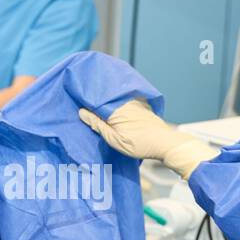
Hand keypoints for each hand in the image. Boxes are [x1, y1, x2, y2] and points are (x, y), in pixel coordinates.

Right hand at [79, 99, 217, 178]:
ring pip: (114, 96)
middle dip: (94, 95)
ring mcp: (133, 101)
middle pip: (104, 95)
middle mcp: (123, 100)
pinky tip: (112, 105)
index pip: (94, 99)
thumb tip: (81, 111)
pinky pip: (124, 99)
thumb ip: (97, 124)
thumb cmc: (138, 144)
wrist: (165, 143)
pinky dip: (116, 100)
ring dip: (105, 97)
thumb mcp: (113, 139)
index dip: (84, 98)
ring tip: (94, 100)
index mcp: (114, 108)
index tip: (74, 95)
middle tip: (81, 95)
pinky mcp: (141, 105)